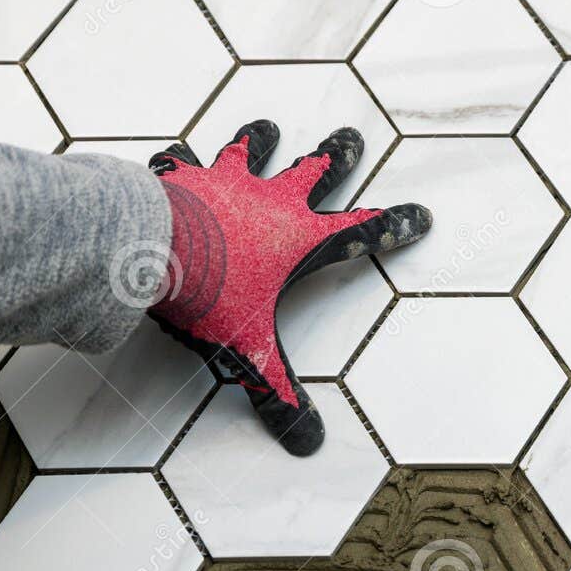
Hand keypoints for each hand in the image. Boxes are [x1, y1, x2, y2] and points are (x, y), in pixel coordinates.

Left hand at [147, 122, 429, 454]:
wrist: (147, 251)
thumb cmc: (208, 296)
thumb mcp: (249, 353)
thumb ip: (278, 394)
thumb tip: (308, 443)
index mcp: (300, 242)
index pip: (361, 233)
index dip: (394, 226)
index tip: (422, 215)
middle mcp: (271, 202)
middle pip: (316, 172)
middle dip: (339, 156)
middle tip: (354, 136)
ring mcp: (225, 182)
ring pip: (251, 152)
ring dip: (261, 140)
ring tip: (267, 127)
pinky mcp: (181, 177)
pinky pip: (181, 162)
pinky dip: (179, 159)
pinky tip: (172, 153)